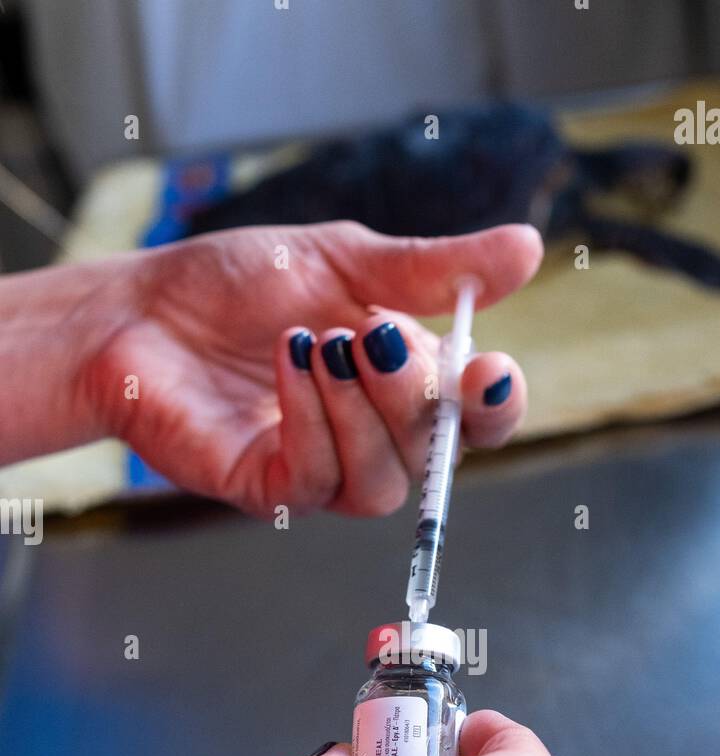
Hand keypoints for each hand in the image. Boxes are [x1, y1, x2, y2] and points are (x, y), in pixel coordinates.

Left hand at [86, 221, 541, 516]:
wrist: (140, 309)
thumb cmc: (236, 286)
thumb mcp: (344, 261)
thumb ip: (432, 269)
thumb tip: (527, 249)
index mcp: (402, 383)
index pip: (475, 418)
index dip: (495, 405)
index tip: (489, 371)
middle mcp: (371, 436)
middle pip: (433, 453)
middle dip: (411, 394)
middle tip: (371, 335)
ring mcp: (322, 469)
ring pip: (384, 484)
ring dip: (359, 412)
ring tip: (319, 345)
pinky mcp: (270, 490)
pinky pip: (317, 482)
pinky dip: (311, 421)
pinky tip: (288, 365)